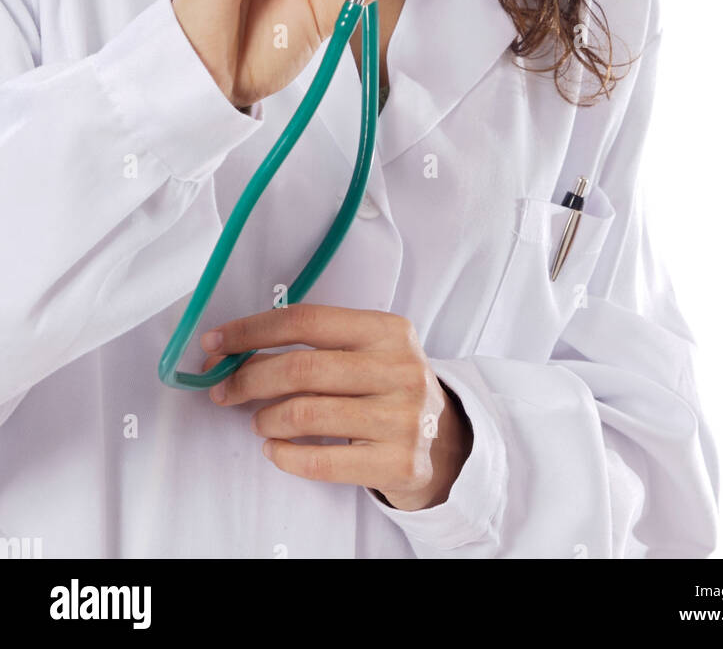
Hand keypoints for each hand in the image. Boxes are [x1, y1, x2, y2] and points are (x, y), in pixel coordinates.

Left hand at [200, 304, 473, 510]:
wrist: (445, 441)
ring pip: (305, 414)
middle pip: (300, 368)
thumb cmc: (390, 389)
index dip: (253, 330)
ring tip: (259, 420)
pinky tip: (276, 449)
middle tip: (223, 389)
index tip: (217, 343)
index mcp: (388, 330)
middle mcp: (399, 369)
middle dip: (247, 378)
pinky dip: (284, 456)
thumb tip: (238, 350)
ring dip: (265, 418)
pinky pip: (319, 461)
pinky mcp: (397, 462)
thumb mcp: (371, 351)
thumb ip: (319, 344)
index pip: (307, 320)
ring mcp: (401, 418)